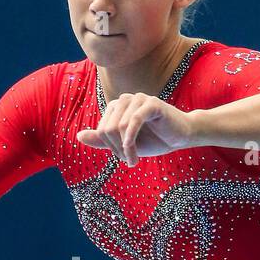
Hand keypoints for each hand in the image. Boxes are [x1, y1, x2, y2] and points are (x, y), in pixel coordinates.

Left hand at [76, 93, 199, 165]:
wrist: (181, 137)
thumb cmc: (154, 139)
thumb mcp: (124, 144)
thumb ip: (102, 139)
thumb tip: (78, 136)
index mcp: (117, 107)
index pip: (102, 128)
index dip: (109, 147)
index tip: (123, 157)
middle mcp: (125, 99)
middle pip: (107, 128)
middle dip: (115, 148)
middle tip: (128, 160)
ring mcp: (138, 99)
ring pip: (118, 126)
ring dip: (124, 149)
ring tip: (133, 160)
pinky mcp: (151, 103)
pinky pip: (133, 121)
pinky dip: (130, 140)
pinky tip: (133, 153)